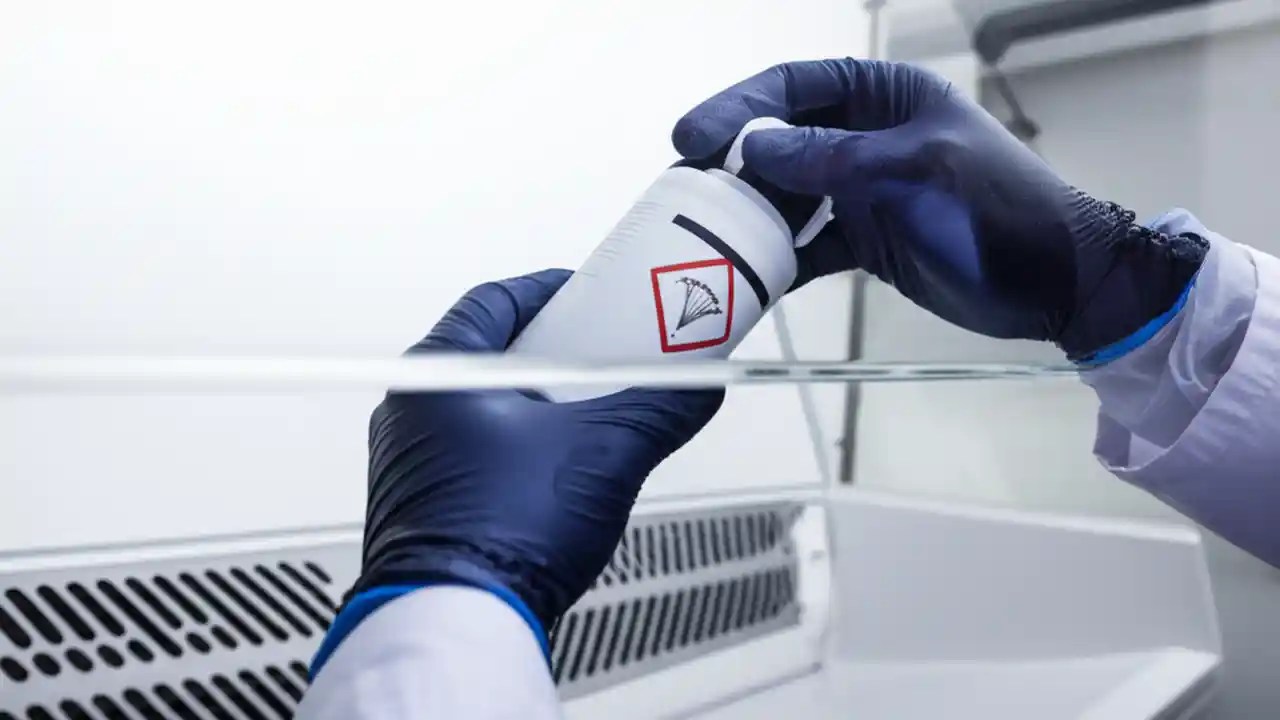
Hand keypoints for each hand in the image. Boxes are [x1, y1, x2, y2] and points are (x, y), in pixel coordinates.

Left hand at [349, 270, 723, 644]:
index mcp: (436, 375)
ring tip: (589, 416)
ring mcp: (411, 464)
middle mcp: (411, 413)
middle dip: (551, 353)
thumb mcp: (604, 453)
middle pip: (490, 355)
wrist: (460, 626)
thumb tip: (698, 390)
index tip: (586, 296)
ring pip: (483, 409)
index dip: (548, 292)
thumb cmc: (501, 533)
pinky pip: (476, 456)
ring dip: (537, 405)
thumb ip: (660, 410)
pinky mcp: (422, 508)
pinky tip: (558, 471)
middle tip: (599, 354)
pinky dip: (519, 448)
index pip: (494, 301)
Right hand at [673, 59, 1206, 360]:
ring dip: (745, 216)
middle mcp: (864, 137)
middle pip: (777, 142)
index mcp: (883, 96)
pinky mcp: (864, 240)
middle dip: (729, 167)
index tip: (691, 139)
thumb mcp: (914, 171)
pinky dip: (774, 260)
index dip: (737, 107)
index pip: (794, 87)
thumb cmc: (995, 208)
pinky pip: (805, 244)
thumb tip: (755, 148)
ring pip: (784, 196)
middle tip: (680, 197)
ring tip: (697, 240)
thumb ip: (832, 158)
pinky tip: (741, 279)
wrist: (1053, 281)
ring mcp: (861, 190)